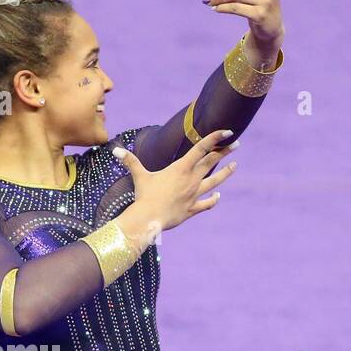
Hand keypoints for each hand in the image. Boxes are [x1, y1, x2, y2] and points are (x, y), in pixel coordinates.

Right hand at [112, 130, 237, 244]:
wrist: (149, 219)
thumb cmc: (144, 196)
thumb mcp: (139, 176)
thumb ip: (130, 161)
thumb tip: (115, 149)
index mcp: (181, 168)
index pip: (202, 148)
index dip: (215, 138)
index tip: (227, 132)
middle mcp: (191, 179)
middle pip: (212, 162)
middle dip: (224, 152)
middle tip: (235, 144)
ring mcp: (194, 195)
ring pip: (215, 181)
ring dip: (226, 173)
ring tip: (235, 165)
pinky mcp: (192, 209)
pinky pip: (206, 204)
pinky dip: (213, 200)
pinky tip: (218, 196)